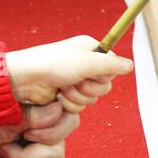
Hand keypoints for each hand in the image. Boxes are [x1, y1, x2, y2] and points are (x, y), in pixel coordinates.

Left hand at [0, 100, 79, 157]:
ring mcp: (44, 156)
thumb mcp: (3, 118)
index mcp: (42, 114)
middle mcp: (48, 135)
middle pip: (56, 154)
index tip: (26, 135)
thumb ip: (32, 115)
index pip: (69, 121)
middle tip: (2, 151)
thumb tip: (58, 109)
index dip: (51, 132)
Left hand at [4, 35, 131, 109]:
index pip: (113, 67)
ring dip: (77, 96)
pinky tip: (58, 97)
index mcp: (90, 50)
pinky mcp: (67, 96)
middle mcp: (84, 65)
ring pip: (92, 99)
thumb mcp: (85, 61)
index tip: (91, 72)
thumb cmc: (53, 64)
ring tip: (62, 88)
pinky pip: (80, 107)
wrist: (26, 80)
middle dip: (89, 88)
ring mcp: (75, 81)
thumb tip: (130, 65)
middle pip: (104, 86)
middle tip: (74, 81)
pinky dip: (70, 104)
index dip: (104, 74)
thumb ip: (110, 64)